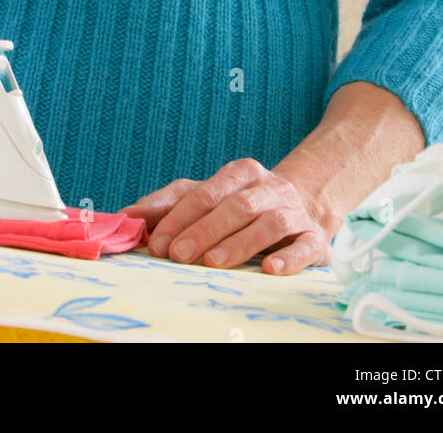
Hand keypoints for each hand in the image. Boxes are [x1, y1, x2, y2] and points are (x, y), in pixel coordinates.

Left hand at [121, 157, 333, 274]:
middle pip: (234, 205)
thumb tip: (127, 216)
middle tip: (178, 255)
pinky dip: (287, 258)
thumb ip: (169, 204)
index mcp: (239, 174)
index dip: (179, 218)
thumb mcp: (208, 196)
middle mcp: (268, 187)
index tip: (157, 243)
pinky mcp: (315, 237)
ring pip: (267, 222)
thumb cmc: (244, 204)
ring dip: (239, 243)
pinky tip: (268, 269)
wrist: (308, 203)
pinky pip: (304, 245)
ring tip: (214, 263)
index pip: (205, 192)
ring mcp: (294, 211)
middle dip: (203, 231)